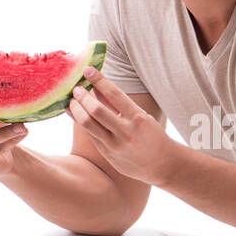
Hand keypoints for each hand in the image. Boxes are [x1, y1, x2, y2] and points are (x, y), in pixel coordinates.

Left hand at [67, 68, 176, 185]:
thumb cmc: (153, 136)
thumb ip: (119, 105)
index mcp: (138, 118)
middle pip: (97, 110)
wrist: (164, 165)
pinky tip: (74, 114)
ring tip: (71, 101)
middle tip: (76, 88)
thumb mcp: (141, 117)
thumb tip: (98, 87)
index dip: (99, 80)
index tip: (88, 70)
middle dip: (83, 97)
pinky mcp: (109, 155)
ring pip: (89, 124)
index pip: (115, 94)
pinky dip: (81, 123)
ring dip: (76, 110)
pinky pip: (91, 135)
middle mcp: (126, 131)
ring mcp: (116, 145)